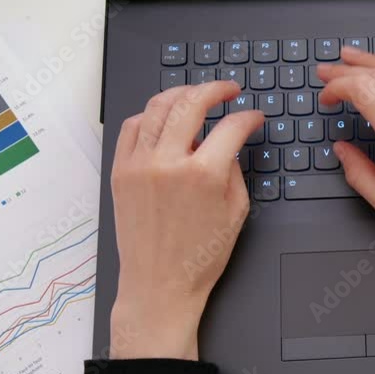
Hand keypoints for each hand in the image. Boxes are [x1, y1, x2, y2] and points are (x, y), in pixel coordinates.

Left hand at [108, 81, 262, 359]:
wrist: (160, 284)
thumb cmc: (200, 256)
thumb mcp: (236, 212)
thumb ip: (235, 171)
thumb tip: (229, 145)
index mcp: (204, 174)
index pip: (232, 127)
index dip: (249, 117)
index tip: (254, 117)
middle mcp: (169, 162)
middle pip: (192, 102)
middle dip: (215, 89)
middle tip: (228, 90)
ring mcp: (139, 165)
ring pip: (159, 107)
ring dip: (182, 94)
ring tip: (196, 97)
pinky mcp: (121, 172)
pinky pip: (134, 127)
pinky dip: (152, 116)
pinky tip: (166, 120)